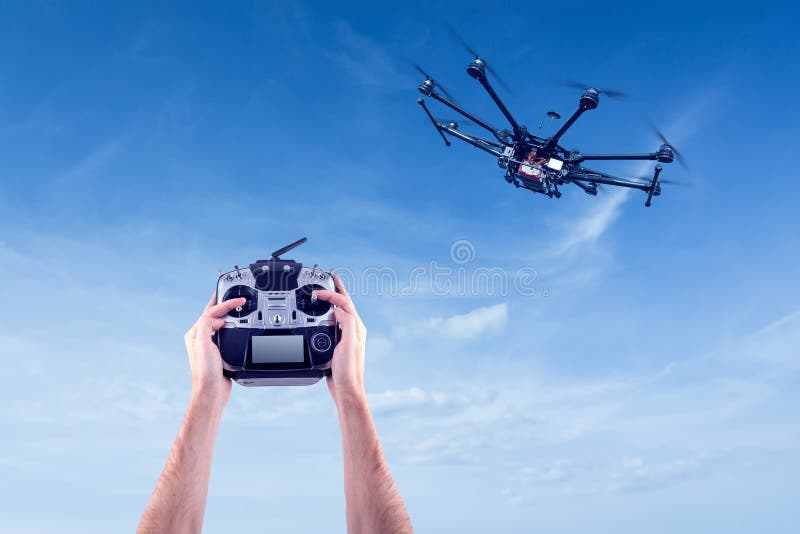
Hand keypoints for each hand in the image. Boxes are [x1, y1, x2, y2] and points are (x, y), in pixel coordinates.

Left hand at [183, 294, 245, 408]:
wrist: (212, 392)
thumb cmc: (206, 371)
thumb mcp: (203, 343)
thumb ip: (206, 324)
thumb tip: (219, 318)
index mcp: (195, 333)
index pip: (210, 311)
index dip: (225, 303)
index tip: (239, 299)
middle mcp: (201, 338)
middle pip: (214, 315)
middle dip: (225, 305)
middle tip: (236, 295)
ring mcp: (210, 345)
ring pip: (220, 324)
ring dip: (229, 315)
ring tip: (238, 307)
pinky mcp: (219, 353)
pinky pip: (227, 335)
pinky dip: (234, 327)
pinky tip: (239, 327)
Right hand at [313, 275, 366, 404]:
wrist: (346, 390)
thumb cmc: (348, 371)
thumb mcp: (349, 345)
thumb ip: (347, 324)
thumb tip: (340, 309)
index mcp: (357, 328)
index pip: (345, 303)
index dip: (332, 293)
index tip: (318, 291)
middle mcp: (353, 331)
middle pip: (344, 304)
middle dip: (337, 290)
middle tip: (330, 278)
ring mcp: (346, 337)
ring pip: (339, 313)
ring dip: (333, 301)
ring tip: (327, 291)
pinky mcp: (339, 345)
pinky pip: (334, 324)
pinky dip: (328, 315)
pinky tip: (323, 316)